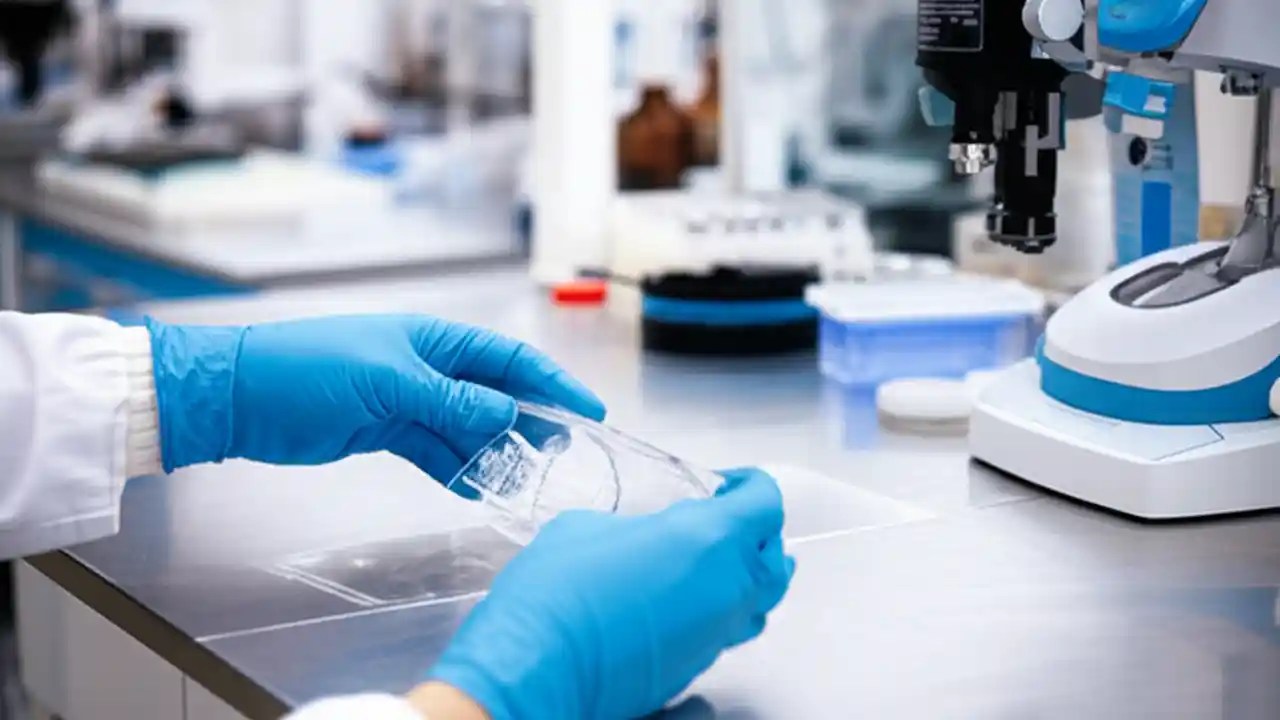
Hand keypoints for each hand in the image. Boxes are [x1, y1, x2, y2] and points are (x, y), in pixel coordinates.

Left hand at [145, 315, 603, 482]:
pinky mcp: (387, 432)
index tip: (589, 409)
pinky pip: (436, 452)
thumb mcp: (388, 381)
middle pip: (495, 395)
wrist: (238, 397)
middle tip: (562, 451)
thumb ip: (451, 401)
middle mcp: (429, 368)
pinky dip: (459, 469)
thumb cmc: (308, 369)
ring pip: (469, 429)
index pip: (507, 361)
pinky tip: (480, 487)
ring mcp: (409, 401)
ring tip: (526, 478)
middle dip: (531, 421)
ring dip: (496, 452)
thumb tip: (507, 415)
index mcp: (433, 340)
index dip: (551, 383)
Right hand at [429, 468, 795, 719]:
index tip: (727, 484)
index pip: (765, 503)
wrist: (536, 664)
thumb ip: (635, 527)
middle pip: (777, 562)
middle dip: (760, 537)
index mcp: (710, 539)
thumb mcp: (589, 526)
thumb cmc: (557, 589)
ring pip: (759, 607)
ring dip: (747, 581)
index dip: (751, 486)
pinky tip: (685, 607)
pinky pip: (725, 637)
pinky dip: (717, 616)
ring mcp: (714, 636)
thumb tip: (639, 538)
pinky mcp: (694, 671)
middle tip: (731, 524)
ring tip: (722, 568)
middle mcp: (727, 589)